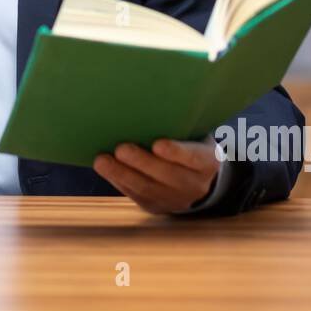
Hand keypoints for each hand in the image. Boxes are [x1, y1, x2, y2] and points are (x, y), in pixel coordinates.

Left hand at [93, 137, 220, 214]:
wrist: (195, 178)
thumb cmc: (187, 142)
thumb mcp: (193, 134)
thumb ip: (176, 125)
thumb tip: (143, 103)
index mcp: (208, 161)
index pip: (194, 157)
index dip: (176, 152)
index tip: (158, 144)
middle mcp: (195, 185)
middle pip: (167, 176)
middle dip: (142, 163)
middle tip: (121, 148)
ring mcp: (175, 200)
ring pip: (147, 189)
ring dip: (122, 174)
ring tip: (102, 161)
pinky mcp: (155, 207)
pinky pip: (135, 195)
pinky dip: (118, 181)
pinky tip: (104, 169)